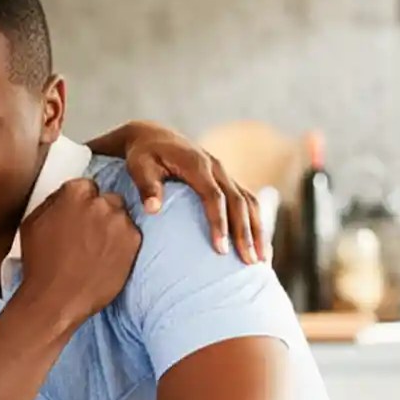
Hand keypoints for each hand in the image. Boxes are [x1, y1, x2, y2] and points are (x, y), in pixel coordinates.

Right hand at [19, 178, 140, 324]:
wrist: (56, 299)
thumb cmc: (41, 265)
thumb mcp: (32, 225)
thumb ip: (52, 203)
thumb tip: (63, 198)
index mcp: (74, 194)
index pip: (86, 187)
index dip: (81, 204)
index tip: (78, 217)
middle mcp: (99, 203)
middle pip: (107, 200)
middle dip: (99, 214)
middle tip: (88, 236)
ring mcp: (119, 222)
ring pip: (120, 218)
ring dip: (112, 229)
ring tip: (96, 251)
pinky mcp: (133, 242)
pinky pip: (131, 236)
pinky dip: (121, 246)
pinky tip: (105, 260)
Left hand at [120, 121, 266, 263]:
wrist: (152, 137)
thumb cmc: (142, 155)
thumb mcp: (138, 167)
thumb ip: (146, 186)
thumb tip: (153, 209)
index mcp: (197, 165)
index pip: (215, 197)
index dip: (219, 222)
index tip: (220, 249)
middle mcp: (217, 168)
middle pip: (239, 202)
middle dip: (246, 233)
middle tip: (249, 262)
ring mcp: (224, 173)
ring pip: (249, 202)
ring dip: (257, 230)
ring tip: (261, 260)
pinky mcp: (225, 180)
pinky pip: (247, 201)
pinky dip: (256, 222)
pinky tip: (259, 245)